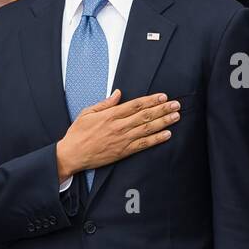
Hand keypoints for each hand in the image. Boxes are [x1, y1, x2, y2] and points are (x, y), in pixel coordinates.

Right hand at [55, 89, 179, 179]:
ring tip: (176, 116)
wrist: (72, 155)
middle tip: (176, 104)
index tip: (163, 96)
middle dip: (162, 109)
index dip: (151, 100)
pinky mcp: (124, 151)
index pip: (136, 105)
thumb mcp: (87, 113)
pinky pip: (143, 144)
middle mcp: (119, 126)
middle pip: (145, 115)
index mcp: (110, 115)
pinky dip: (156, 139)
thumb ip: (105, 103)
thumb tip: (118, 93)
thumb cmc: (78, 133)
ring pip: (147, 129)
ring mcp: (122, 139)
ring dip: (163, 122)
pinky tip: (167, 134)